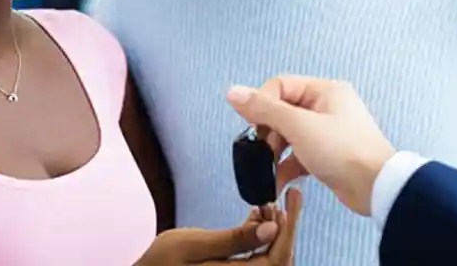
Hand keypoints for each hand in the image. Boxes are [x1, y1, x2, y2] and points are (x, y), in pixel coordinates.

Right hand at [135, 187, 301, 264]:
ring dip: (273, 232)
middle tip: (285, 197)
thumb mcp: (193, 245)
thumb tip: (273, 229)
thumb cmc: (163, 261)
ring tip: (265, 206)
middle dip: (285, 227)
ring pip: (271, 259)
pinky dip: (260, 239)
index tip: (293, 197)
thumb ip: (234, 239)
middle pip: (280, 260)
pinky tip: (255, 220)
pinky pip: (258, 260)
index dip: (289, 228)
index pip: (278, 258)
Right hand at [226, 76, 394, 215]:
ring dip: (274, 153)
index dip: (262, 105)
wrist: (377, 188)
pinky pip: (298, 155)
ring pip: (288, 135)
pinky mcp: (326, 155)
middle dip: (268, 133)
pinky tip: (276, 182)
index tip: (254, 127)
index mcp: (324, 90)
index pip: (280, 86)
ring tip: (267, 170)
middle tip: (260, 151)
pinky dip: (286, 167)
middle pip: (282, 112)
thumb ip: (264, 109)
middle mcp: (326, 107)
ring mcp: (327, 132)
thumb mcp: (299, 126)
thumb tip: (232, 92)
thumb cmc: (342, 150)